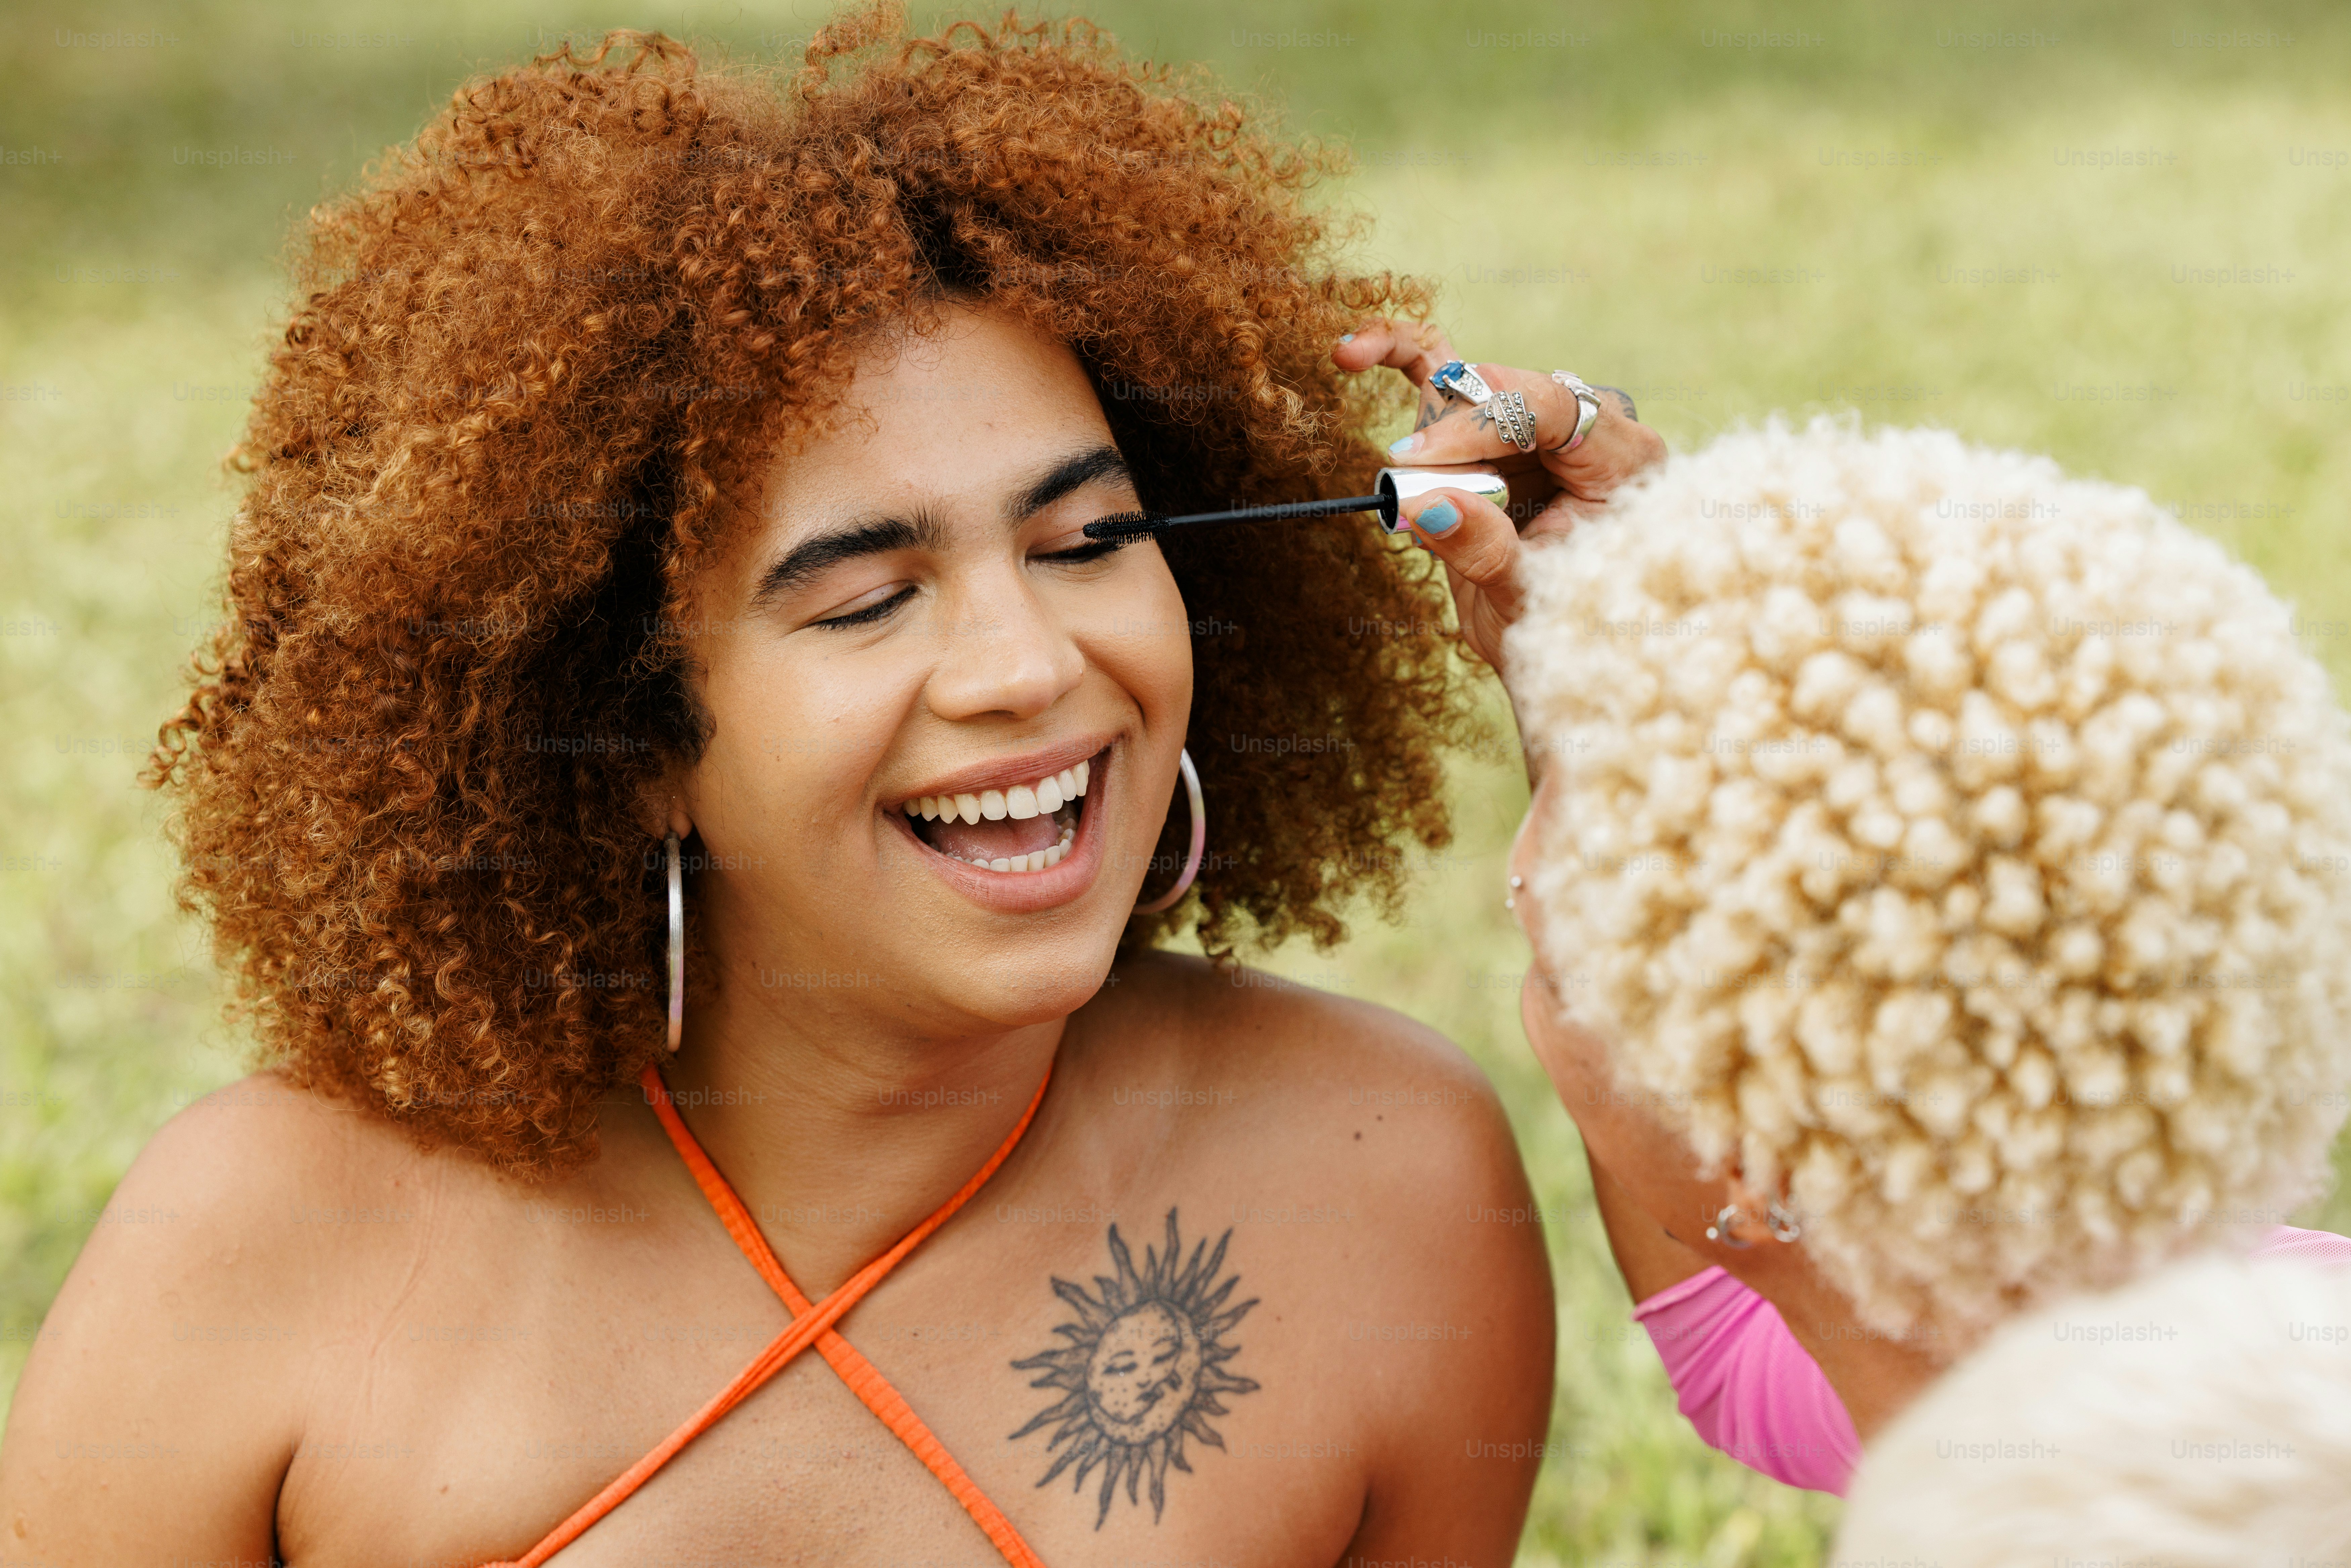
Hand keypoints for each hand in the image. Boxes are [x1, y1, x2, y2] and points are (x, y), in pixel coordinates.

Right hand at [1333, 320, 1666, 678]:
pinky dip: (1395, 356)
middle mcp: (1586, 424)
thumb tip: (1426, 504)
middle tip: (1411, 481)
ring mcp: (1535, 419)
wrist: (1560, 641)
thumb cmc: (1563, 619)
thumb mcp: (1529, 597)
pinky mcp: (1489, 425)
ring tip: (1400, 458)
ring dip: (1426, 433)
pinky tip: (1351, 355)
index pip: (1551, 407)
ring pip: (1465, 387)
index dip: (1479, 426)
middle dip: (1449, 440)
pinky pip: (1443, 369)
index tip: (1417, 460)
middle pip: (1504, 392)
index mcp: (1623, 459)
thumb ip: (1485, 550)